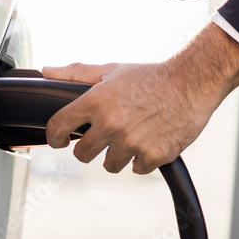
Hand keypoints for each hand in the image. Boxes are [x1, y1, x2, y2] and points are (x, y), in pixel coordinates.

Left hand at [44, 23, 238, 173]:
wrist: (191, 83)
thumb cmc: (151, 76)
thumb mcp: (112, 69)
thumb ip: (76, 72)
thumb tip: (47, 71)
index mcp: (97, 100)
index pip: (58, 126)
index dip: (55, 136)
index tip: (59, 140)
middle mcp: (111, 123)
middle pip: (81, 154)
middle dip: (88, 148)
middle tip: (102, 138)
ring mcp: (131, 142)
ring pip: (108, 165)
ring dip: (116, 155)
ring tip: (129, 138)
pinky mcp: (152, 156)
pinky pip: (136, 169)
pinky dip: (141, 160)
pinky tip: (148, 142)